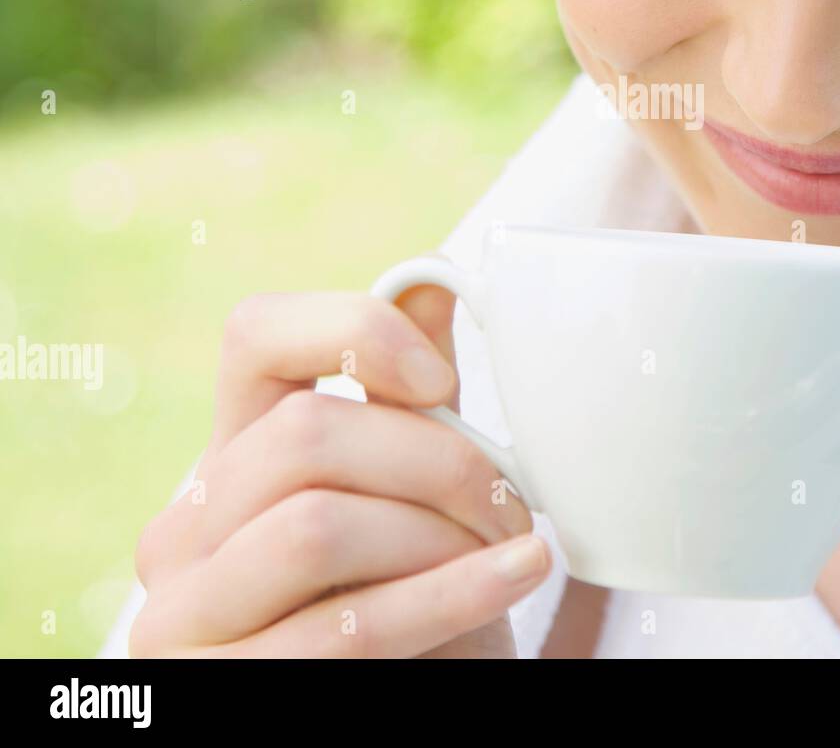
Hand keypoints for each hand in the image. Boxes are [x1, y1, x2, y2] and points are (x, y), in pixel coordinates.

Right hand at [129, 276, 547, 656]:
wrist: (411, 697)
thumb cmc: (413, 594)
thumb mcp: (415, 493)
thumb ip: (411, 398)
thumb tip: (432, 279)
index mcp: (236, 455)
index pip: (254, 334)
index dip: (353, 330)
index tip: (440, 379)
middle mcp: (188, 526)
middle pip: (306, 435)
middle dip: (438, 461)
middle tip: (510, 499)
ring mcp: (185, 613)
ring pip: (316, 525)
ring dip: (441, 536)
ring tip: (507, 549)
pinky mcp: (215, 687)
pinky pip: (344, 625)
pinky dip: (453, 594)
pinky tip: (516, 576)